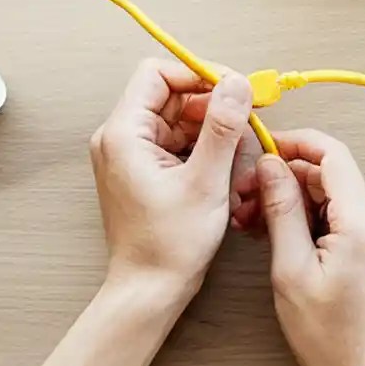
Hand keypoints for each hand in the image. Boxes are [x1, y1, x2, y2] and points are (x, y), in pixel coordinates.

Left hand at [89, 59, 253, 296]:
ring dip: (210, 131)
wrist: (149, 290)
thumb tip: (236, 85)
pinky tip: (221, 172)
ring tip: (234, 158)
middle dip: (211, 106)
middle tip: (244, 123)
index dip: (199, 75)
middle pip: (170, 96)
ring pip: (177, 120)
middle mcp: (119, 139)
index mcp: (124, 133)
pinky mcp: (142, 171)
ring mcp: (129, 155)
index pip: (158, 75)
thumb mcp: (205, 181)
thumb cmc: (168, 246)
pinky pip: (175, 143)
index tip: (234, 88)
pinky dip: (202, 150)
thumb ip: (222, 127)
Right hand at [245, 130, 364, 365]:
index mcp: (363, 222)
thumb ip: (282, 209)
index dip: (295, 142)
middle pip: (329, 174)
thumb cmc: (325, 333)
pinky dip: (308, 216)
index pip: (333, 154)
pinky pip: (339, 215)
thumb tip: (270, 165)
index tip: (263, 146)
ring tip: (254, 219)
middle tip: (246, 193)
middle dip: (286, 175)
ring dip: (293, 198)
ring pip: (331, 195)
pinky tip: (277, 233)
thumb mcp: (290, 268)